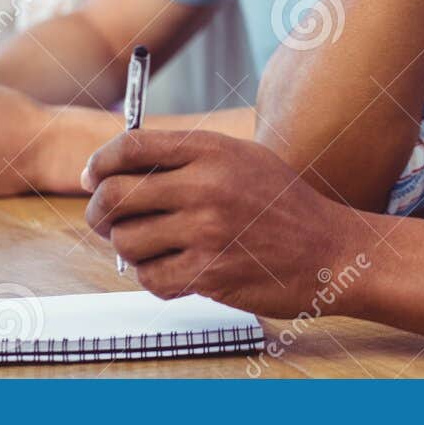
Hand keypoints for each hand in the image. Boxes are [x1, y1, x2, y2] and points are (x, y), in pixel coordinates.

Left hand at [83, 131, 369, 318]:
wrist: (331, 251)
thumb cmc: (283, 206)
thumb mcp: (243, 159)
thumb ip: (188, 158)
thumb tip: (119, 170)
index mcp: (212, 149)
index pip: (130, 146)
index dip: (100, 163)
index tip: (93, 178)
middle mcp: (206, 185)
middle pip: (114, 196)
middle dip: (99, 213)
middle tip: (107, 222)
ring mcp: (207, 230)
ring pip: (126, 242)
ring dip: (131, 250)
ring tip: (154, 248)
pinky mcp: (210, 272)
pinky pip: (151, 278)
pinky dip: (156, 278)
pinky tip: (178, 270)